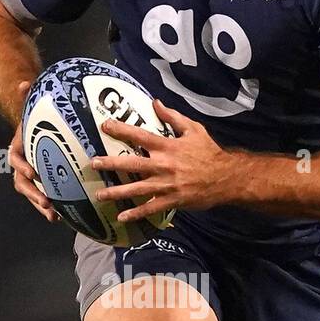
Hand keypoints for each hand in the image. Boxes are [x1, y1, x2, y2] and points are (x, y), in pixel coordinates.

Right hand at [8, 79, 57, 222]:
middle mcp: (23, 165)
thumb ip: (29, 96)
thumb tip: (24, 83)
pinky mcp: (44, 183)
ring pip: (33, 194)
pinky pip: (46, 196)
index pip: (16, 159)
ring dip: (41, 205)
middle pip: (23, 184)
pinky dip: (54, 207)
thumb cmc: (38, 118)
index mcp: (18, 149)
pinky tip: (64, 217)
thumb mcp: (34, 107)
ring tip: (54, 215)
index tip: (31, 172)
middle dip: (33, 195)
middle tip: (46, 202)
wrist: (40, 129)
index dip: (22, 167)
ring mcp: (33, 177)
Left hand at [92, 101, 228, 222]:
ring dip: (117, 192)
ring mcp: (166, 185)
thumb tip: (156, 103)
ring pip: (137, 189)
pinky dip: (136, 213)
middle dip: (111, 164)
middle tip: (93, 163)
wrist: (226, 178)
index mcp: (168, 147)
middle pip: (132, 164)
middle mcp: (164, 165)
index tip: (105, 125)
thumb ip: (173, 117)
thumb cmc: (209, 152)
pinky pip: (150, 208)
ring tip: (99, 194)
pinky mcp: (172, 200)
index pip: (140, 136)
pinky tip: (121, 217)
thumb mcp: (194, 130)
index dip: (121, 130)